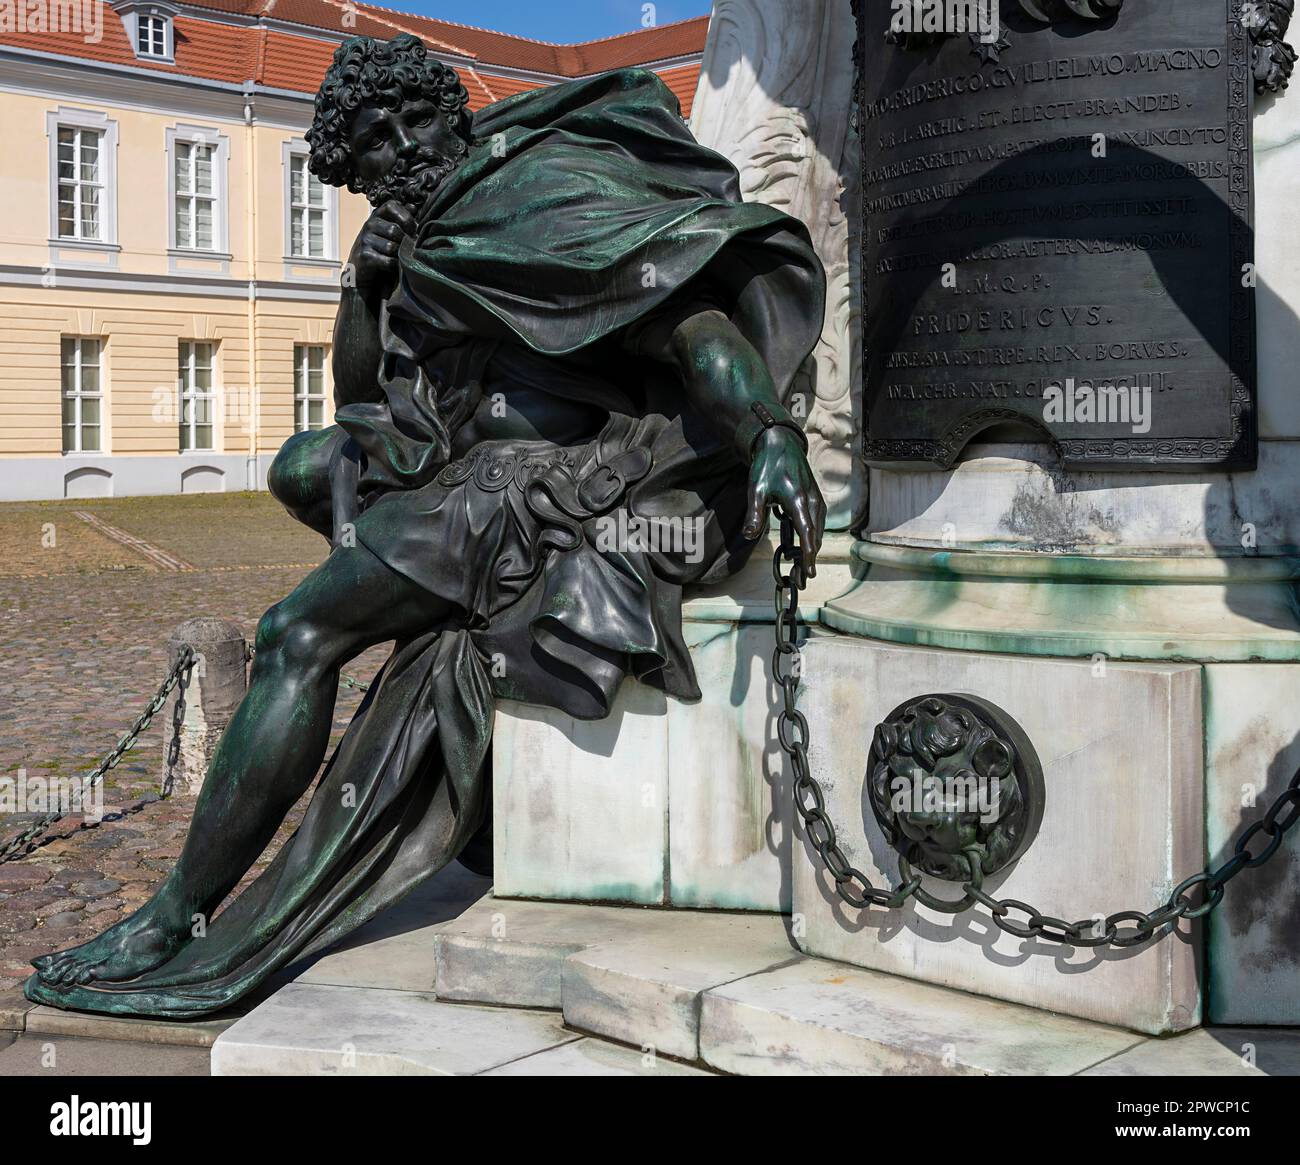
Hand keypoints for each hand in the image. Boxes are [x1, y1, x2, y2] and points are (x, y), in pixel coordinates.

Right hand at [347, 200, 415, 292]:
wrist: (363, 272)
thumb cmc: (382, 250)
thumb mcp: (391, 232)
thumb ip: (402, 220)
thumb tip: (413, 207)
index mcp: (378, 215)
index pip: (391, 206)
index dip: (405, 217)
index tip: (413, 230)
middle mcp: (369, 224)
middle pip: (394, 229)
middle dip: (405, 241)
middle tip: (409, 249)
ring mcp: (365, 240)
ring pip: (391, 246)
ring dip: (400, 255)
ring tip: (400, 258)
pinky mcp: (364, 256)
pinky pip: (388, 261)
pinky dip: (394, 266)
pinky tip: (394, 267)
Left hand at [743, 428, 824, 575]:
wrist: (780, 443)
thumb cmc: (767, 465)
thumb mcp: (756, 489)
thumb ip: (754, 514)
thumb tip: (750, 535)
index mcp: (799, 501)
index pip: (807, 534)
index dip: (808, 556)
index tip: (808, 573)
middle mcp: (812, 502)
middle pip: (814, 537)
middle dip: (809, 559)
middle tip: (801, 580)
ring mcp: (816, 500)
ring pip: (817, 531)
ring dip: (811, 550)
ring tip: (801, 569)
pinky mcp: (814, 499)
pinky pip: (816, 523)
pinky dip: (811, 537)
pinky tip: (802, 547)